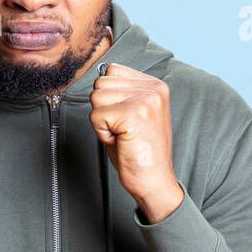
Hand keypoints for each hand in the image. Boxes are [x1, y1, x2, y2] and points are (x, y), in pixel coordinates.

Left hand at [89, 63, 182, 221]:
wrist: (154, 180)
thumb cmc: (139, 151)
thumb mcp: (132, 112)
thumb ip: (120, 91)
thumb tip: (100, 72)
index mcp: (155, 85)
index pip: (111, 70)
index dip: (108, 98)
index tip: (124, 118)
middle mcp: (153, 89)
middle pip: (100, 84)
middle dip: (103, 110)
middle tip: (122, 130)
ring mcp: (145, 100)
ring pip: (96, 98)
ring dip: (102, 121)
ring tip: (122, 135)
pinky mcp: (133, 115)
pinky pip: (96, 116)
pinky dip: (102, 133)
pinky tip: (121, 141)